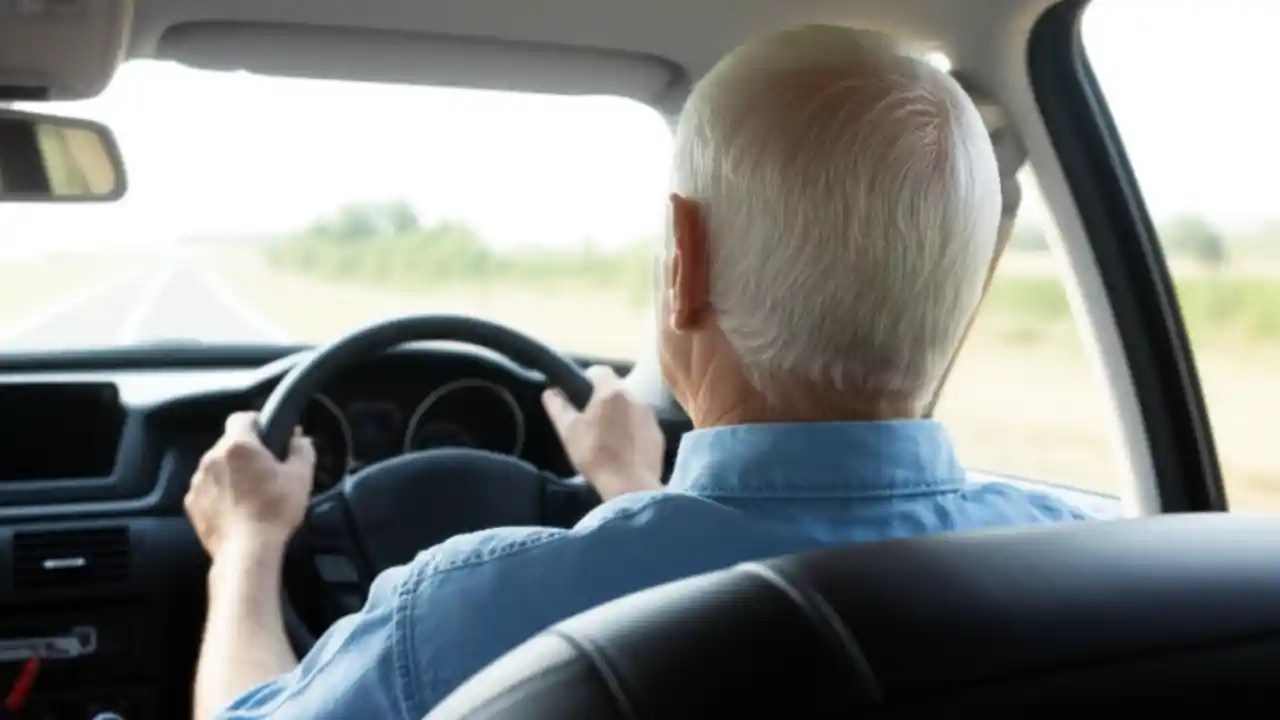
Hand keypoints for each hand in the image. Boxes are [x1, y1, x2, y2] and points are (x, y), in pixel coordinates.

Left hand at [184, 411, 315, 559]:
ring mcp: (197, 481)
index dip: (256, 422)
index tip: (268, 434)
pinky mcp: (190, 503)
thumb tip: (299, 438)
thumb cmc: (276, 510)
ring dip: (229, 472)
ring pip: (215, 467)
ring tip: (248, 493)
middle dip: (244, 452)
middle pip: (228, 444)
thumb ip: (301, 449)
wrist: (247, 551)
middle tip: (264, 470)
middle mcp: (211, 457)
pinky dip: (218, 493)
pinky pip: (206, 489)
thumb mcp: (301, 477)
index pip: (241, 417)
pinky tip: (233, 509)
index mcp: (238, 445)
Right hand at [542, 365, 664, 500]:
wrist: (630, 484)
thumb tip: (550, 391)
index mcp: (611, 391)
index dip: (587, 379)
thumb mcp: (568, 431)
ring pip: (631, 405)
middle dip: (604, 397)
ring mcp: (650, 415)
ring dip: (621, 413)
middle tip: (592, 418)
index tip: (580, 396)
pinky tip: (625, 447)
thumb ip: (558, 407)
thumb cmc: (595, 455)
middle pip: (617, 388)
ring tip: (609, 434)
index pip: (599, 370)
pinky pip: (643, 423)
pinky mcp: (659, 433)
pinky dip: (634, 429)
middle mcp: (635, 396)